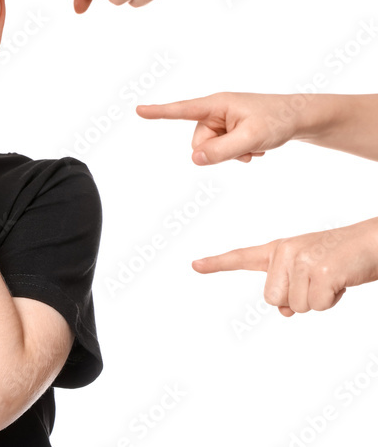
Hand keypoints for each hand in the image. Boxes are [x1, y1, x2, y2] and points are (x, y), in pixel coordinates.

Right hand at [137, 93, 300, 164]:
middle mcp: (215, 110)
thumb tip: (194, 159)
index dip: (158, 112)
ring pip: (211, 148)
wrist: (302, 118)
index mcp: (216, 104)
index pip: (181, 110)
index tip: (138, 110)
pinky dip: (238, 153)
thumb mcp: (252, 138)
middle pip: (199, 141)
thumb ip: (222, 150)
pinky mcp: (231, 128)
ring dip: (231, 154)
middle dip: (219, 151)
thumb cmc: (278, 120)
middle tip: (247, 148)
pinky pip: (222, 149)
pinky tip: (256, 149)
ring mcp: (223, 120)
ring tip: (255, 148)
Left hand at [194, 218, 377, 315]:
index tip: (194, 265)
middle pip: (273, 300)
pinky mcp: (321, 272)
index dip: (217, 263)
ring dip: (319, 299)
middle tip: (320, 280)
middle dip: (299, 299)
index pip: (242, 257)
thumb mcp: (310, 271)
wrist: (372, 242)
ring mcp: (302, 260)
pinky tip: (341, 281)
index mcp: (279, 250)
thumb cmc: (342, 258)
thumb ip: (290, 288)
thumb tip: (284, 311)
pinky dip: (332, 301)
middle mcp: (285, 252)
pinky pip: (317, 306)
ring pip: (297, 306)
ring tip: (333, 277)